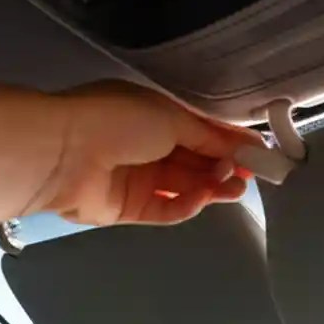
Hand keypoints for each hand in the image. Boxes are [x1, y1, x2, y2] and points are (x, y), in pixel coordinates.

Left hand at [35, 81, 259, 225]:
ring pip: (183, 186)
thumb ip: (208, 136)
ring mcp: (137, 178)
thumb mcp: (169, 117)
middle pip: (195, 160)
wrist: (63, 152)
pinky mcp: (129, 208)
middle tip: (253, 174)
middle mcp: (146, 145)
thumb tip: (242, 146)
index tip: (261, 151)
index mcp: (152, 114)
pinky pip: (165, 209)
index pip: (200, 130)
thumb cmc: (117, 120)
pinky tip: (203, 199)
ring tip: (236, 188)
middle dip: (225, 166)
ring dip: (211, 186)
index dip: (230, 141)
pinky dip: (186, 205)